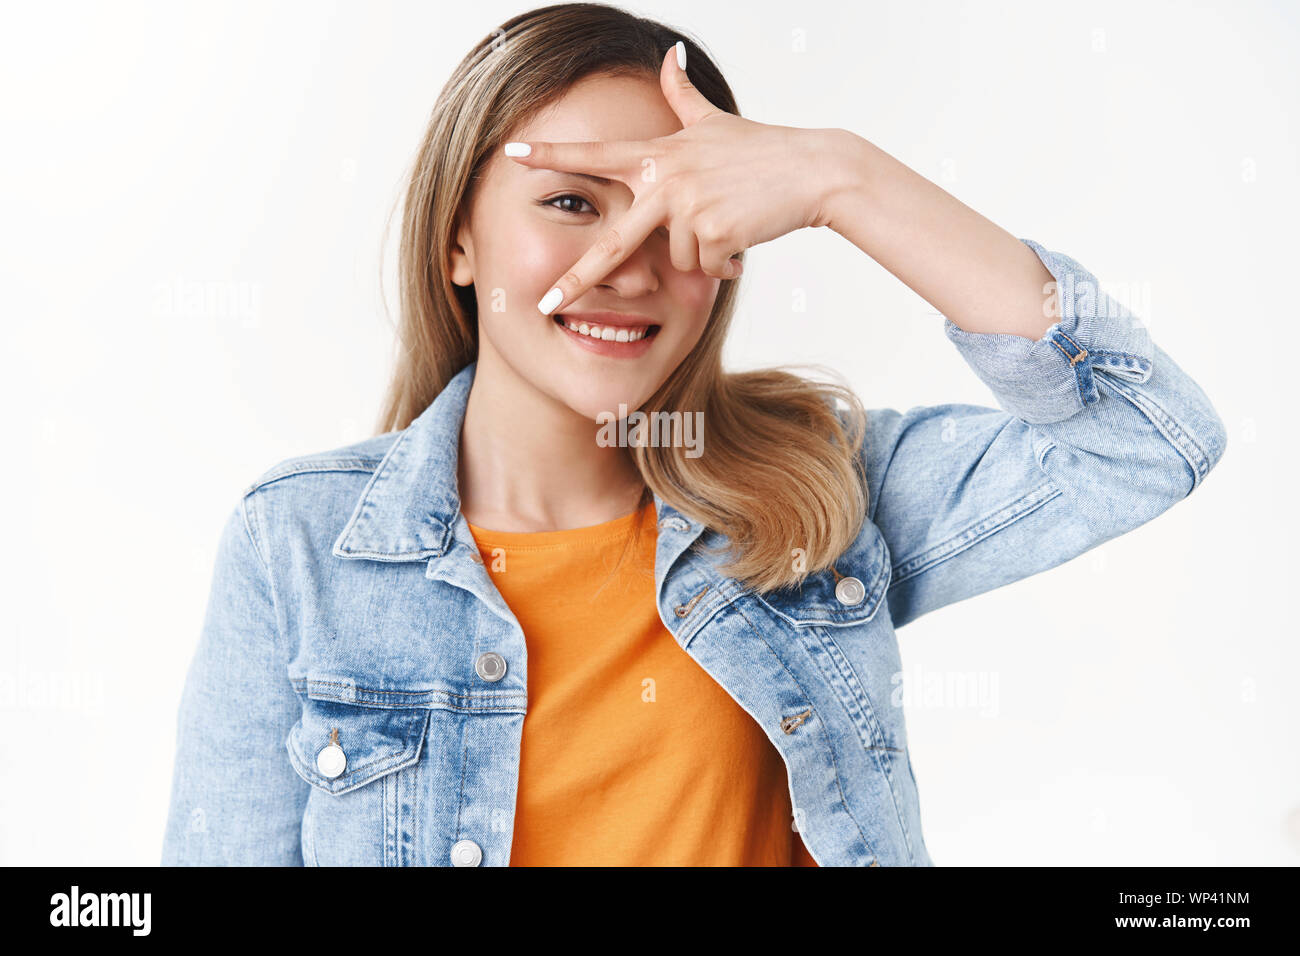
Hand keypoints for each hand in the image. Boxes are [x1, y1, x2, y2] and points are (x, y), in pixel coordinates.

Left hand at [504, 43, 847, 314]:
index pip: (594, 153)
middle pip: (613, 242)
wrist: (812, 170)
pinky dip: (724, 263)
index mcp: (658, 155)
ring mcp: (689, 207)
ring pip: (676, 259)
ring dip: (701, 252)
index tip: (511, 154)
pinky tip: (743, 240)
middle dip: (578, 278)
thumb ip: (682, 95)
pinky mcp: (714, 233)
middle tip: (546, 303)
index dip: (551, 154)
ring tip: (729, 225)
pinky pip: (706, 268)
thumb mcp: (714, 120)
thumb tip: (669, 53)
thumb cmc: (762, 149)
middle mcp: (665, 179)